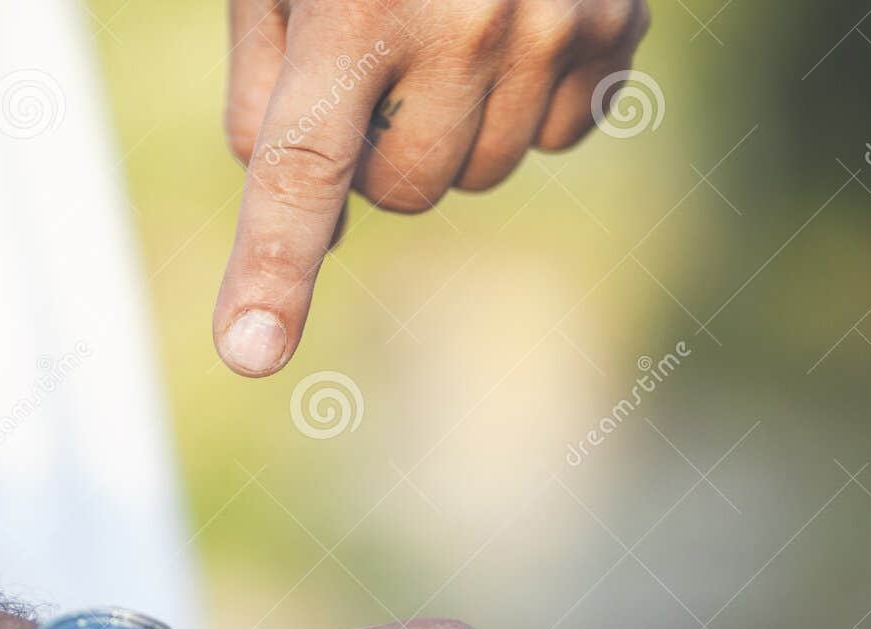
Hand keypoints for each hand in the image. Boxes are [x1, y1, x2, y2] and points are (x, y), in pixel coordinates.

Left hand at [214, 0, 650, 375]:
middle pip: (401, 193)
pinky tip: (511, 26)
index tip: (249, 353)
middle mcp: (468, 22)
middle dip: (375, 149)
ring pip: (480, 175)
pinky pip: (557, 137)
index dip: (271, 268)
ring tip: (446, 25)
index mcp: (355, 6)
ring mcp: (560, 25)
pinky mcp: (621, 26)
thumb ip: (270, 103)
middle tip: (376, 55)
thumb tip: (317, 235)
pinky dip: (523, 103)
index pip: (297, 168)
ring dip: (449, 129)